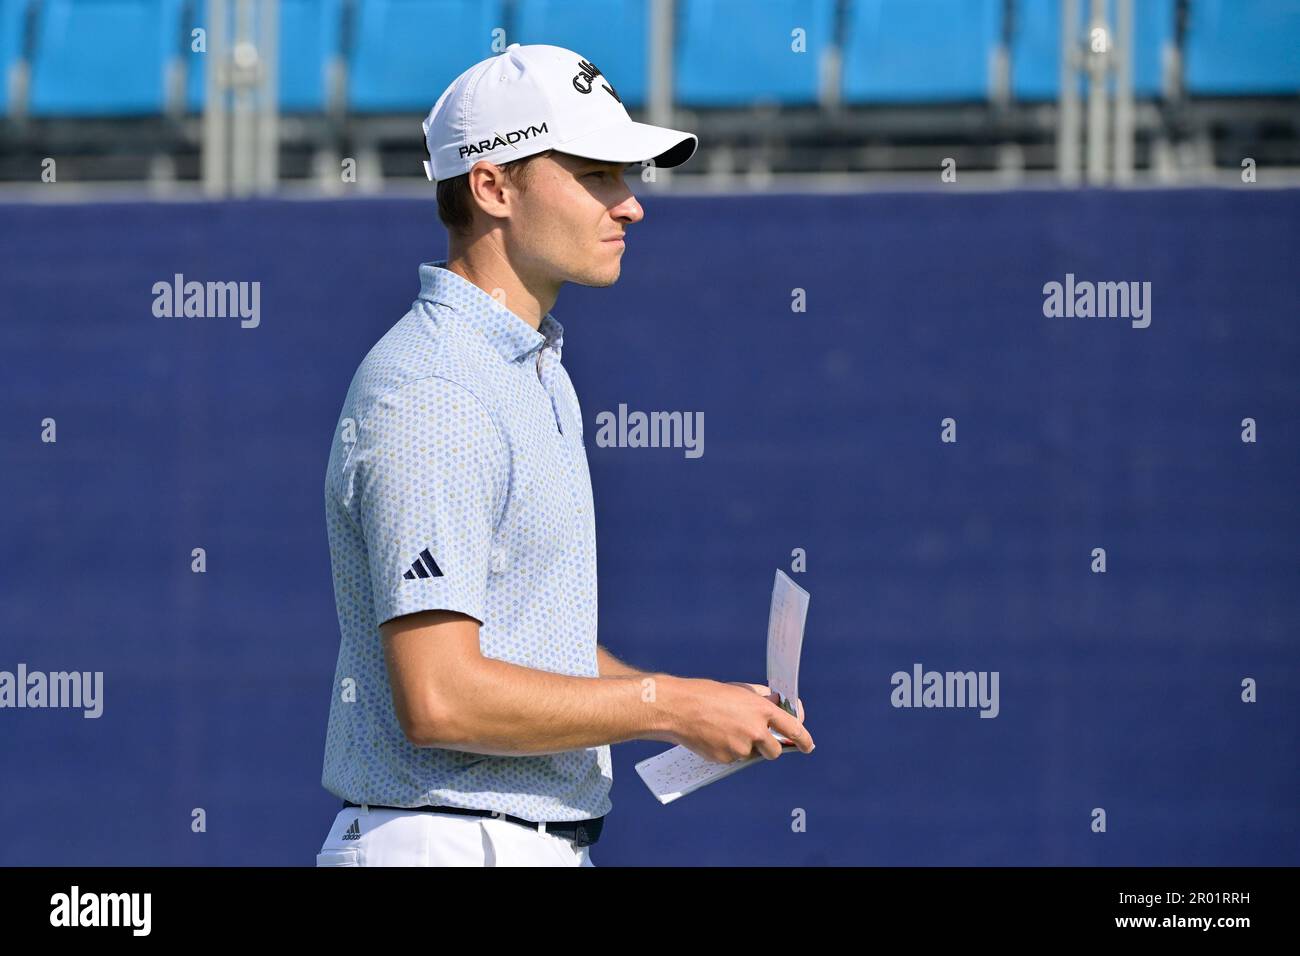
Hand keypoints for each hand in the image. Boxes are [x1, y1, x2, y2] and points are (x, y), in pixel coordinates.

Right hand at [664, 678, 813, 762]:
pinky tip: (712, 737)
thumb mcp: (739, 690)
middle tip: (756, 740)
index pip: (793, 727)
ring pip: (750, 755)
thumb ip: (760, 699)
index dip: (804, 739)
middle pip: (774, 750)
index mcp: (761, 709)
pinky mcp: (726, 759)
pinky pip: (733, 759)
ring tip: (724, 731)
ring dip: (744, 748)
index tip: (808, 746)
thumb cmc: (706, 694)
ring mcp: (741, 747)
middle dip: (769, 748)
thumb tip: (776, 704)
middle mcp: (755, 730)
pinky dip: (726, 752)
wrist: (679, 708)